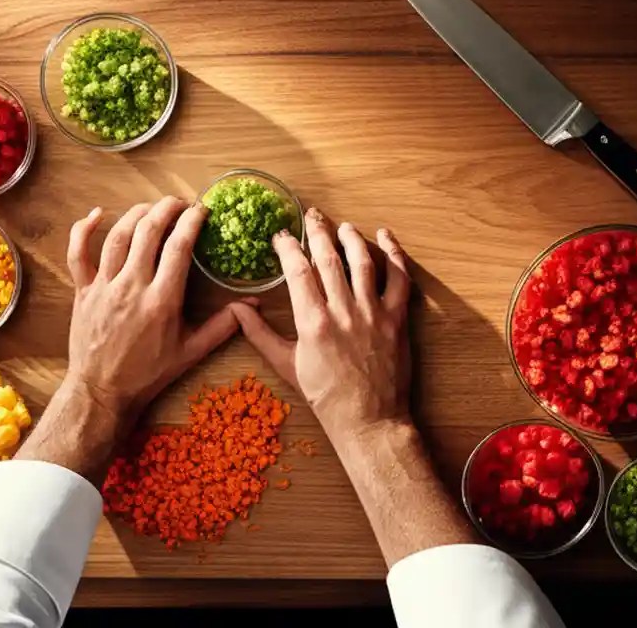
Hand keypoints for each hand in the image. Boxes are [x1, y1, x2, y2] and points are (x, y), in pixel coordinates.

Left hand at [18, 197, 244, 480]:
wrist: (102, 390)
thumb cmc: (148, 373)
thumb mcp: (190, 352)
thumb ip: (222, 326)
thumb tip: (252, 305)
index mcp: (162, 300)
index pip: (179, 247)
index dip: (191, 221)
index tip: (201, 210)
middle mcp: (132, 287)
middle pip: (148, 232)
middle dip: (167, 209)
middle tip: (180, 203)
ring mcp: (104, 286)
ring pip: (118, 236)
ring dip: (137, 214)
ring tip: (153, 207)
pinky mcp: (83, 291)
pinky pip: (79, 253)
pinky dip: (84, 229)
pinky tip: (97, 214)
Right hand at [231, 208, 475, 564]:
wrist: (369, 420)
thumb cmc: (326, 397)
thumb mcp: (287, 366)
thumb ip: (260, 335)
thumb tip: (236, 310)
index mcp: (313, 321)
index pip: (298, 270)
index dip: (288, 248)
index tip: (282, 236)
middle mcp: (343, 311)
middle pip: (329, 258)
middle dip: (318, 231)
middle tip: (311, 215)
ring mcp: (373, 313)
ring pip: (363, 261)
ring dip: (352, 237)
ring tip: (343, 225)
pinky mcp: (397, 319)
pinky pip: (399, 278)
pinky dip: (394, 254)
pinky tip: (385, 238)